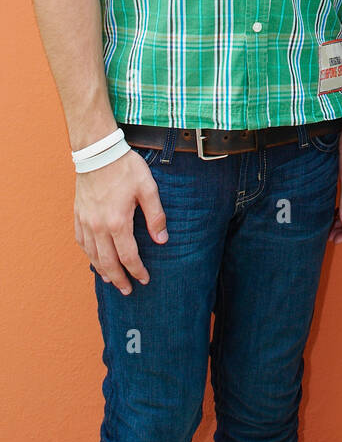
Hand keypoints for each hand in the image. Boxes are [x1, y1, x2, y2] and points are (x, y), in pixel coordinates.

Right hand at [74, 149, 167, 293]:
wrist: (98, 151)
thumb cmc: (125, 168)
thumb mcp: (148, 188)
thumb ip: (156, 216)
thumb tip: (162, 240)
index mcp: (118, 222)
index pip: (128, 256)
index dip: (137, 271)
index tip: (144, 279)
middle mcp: (99, 227)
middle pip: (108, 262)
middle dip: (119, 279)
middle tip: (128, 290)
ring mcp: (86, 222)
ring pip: (92, 255)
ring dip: (102, 271)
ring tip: (112, 280)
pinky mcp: (78, 215)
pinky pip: (80, 242)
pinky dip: (88, 255)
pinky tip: (94, 259)